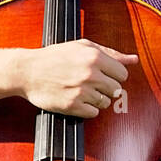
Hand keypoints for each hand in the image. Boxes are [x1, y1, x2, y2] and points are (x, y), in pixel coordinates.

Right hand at [12, 39, 138, 117]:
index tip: (103, 75)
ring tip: (80, 90)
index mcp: (95, 57)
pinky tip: (76, 99)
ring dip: (96, 99)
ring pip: (105, 103)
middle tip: (90, 83)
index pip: (122, 74)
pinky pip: (93, 113)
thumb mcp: (82, 47)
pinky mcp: (72, 106)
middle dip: (105, 88)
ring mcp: (81, 91)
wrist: (27, 71)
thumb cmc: (54, 57)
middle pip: (116, 90)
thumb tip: (133, 59)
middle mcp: (90, 74)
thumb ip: (111, 53)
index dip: (113, 75)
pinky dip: (87, 108)